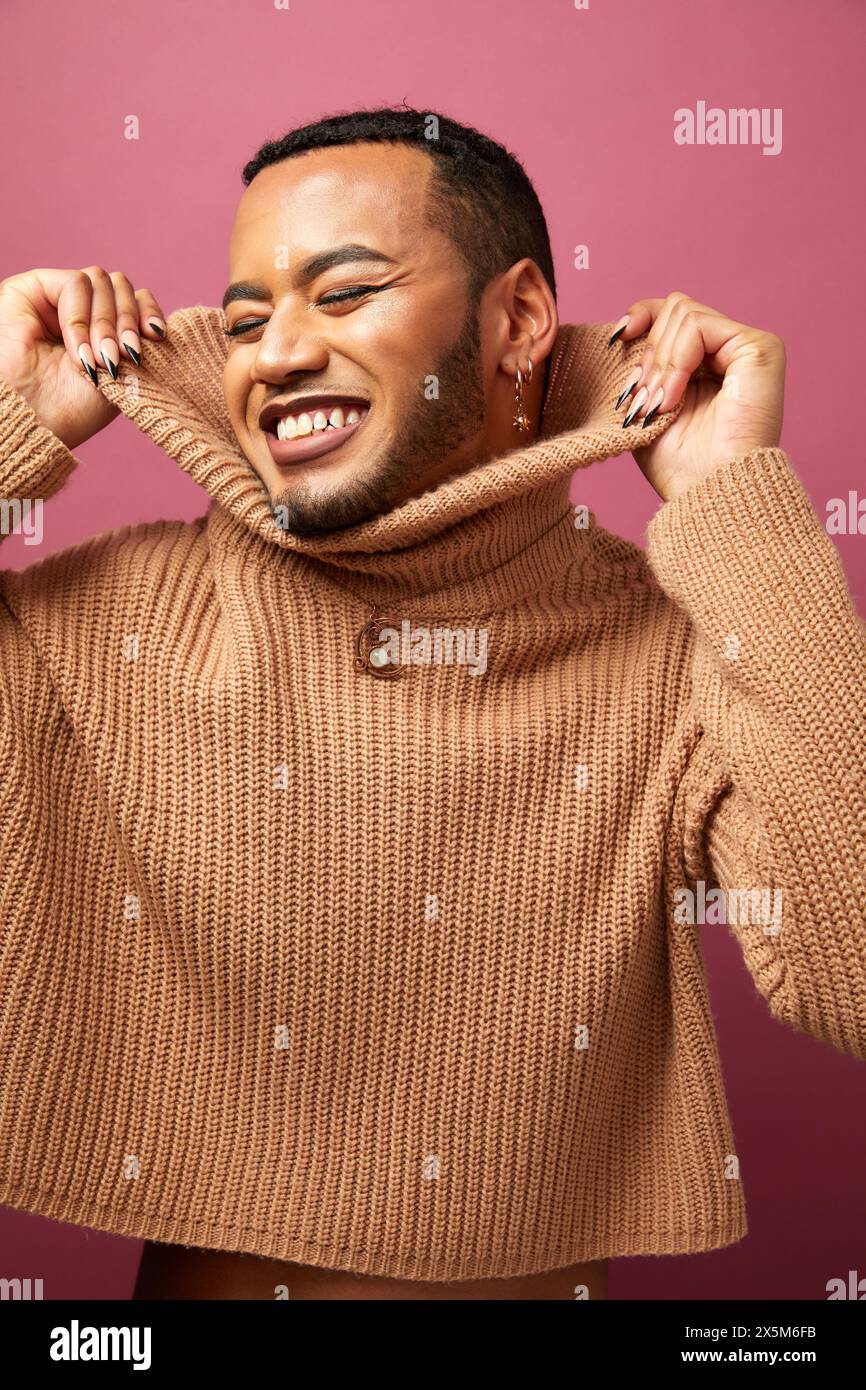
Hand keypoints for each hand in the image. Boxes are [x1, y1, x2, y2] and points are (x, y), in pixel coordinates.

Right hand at [0, 267, 167, 448]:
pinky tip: (77, 349)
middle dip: (126, 322)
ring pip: (100, 281)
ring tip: (97, 360)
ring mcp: (53, 298)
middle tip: (121, 357)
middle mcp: (77, 310)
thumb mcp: (120, 375)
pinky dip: (81, 317)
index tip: (155, 335)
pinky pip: (76, 283)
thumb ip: (136, 342)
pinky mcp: (30, 289)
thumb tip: (156, 325)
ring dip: (105, 324)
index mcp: (99, 328)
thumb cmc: (71, 410)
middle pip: (119, 285)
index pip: (133, 297)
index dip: (147, 311)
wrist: (34, 422)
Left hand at [608, 292, 785, 502]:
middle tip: (643, 400)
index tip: (616, 340)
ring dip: (659, 363)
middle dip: (647, 354)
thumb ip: (640, 368)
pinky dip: (676, 360)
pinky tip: (673, 398)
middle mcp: (729, 351)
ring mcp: (746, 347)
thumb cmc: (680, 466)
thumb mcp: (645, 407)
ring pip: (683, 313)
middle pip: (673, 309)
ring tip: (658, 406)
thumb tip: (620, 330)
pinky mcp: (760, 348)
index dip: (640, 318)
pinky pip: (699, 326)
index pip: (670, 314)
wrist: (708, 493)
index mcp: (706, 362)